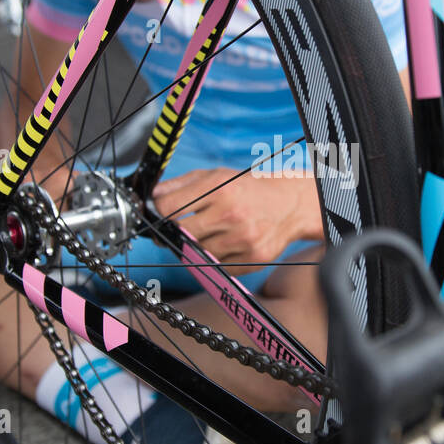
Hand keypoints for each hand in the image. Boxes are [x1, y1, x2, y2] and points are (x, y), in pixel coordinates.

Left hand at [152, 167, 322, 273]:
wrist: (290, 204)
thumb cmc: (248, 189)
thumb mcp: (215, 176)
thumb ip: (181, 185)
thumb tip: (152, 197)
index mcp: (218, 188)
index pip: (169, 208)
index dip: (159, 212)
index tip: (160, 215)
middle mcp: (230, 214)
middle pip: (181, 234)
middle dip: (174, 233)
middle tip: (177, 230)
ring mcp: (242, 239)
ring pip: (198, 254)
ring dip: (196, 247)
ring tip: (206, 235)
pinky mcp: (252, 258)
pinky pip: (218, 267)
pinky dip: (215, 260)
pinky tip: (223, 246)